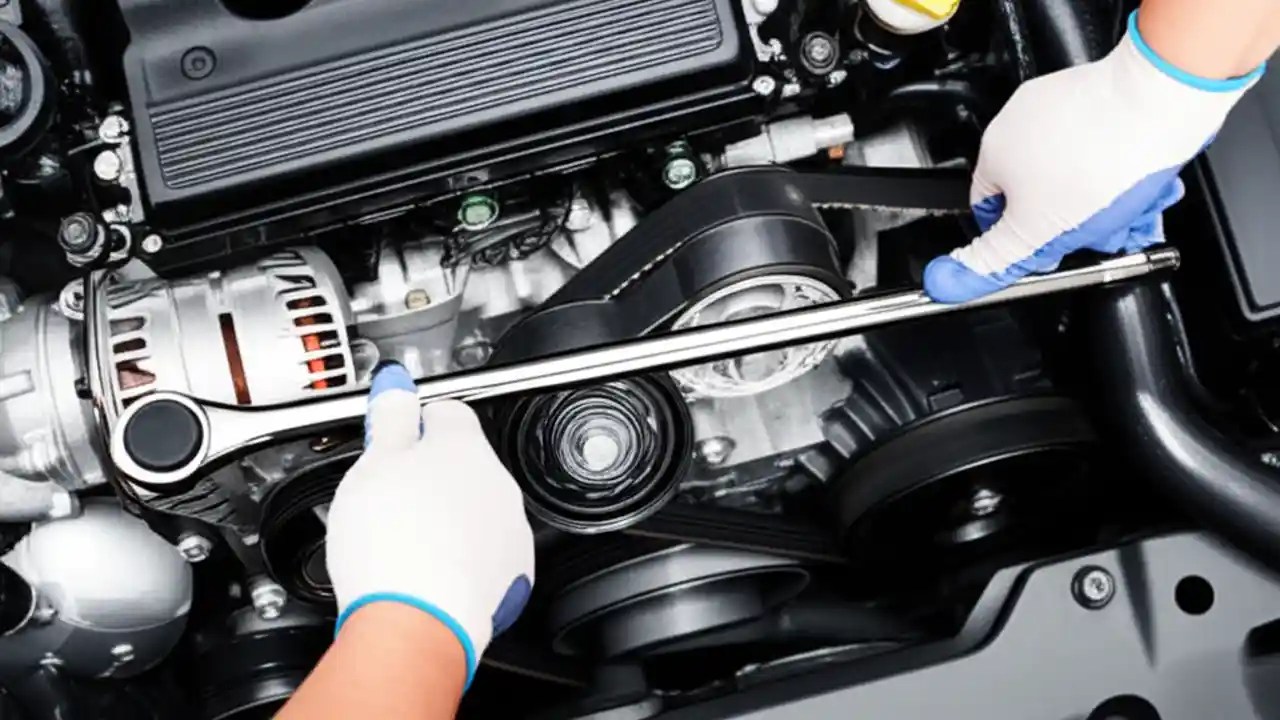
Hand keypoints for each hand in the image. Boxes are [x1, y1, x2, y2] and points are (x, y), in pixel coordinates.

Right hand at [325, 363, 534, 689]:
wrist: (417, 621)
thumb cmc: (391, 545)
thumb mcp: (374, 464)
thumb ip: (390, 418)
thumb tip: (395, 386)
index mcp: (463, 446)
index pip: (447, 412)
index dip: (414, 427)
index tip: (394, 444)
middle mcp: (497, 481)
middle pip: (462, 463)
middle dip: (429, 476)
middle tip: (391, 499)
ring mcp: (509, 526)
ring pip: (476, 507)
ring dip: (447, 516)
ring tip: (406, 541)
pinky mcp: (512, 570)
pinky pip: (486, 550)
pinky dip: (462, 555)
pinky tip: (430, 569)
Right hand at [923, 12, 1263, 302]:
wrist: (1166, 98)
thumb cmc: (1108, 155)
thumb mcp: (1039, 231)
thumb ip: (993, 260)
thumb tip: (947, 281)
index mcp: (995, 153)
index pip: (992, 212)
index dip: (1025, 238)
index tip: (1052, 246)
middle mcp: (1022, 123)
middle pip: (1040, 195)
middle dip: (1075, 223)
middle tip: (1101, 232)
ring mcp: (1063, 106)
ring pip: (1076, 172)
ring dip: (1105, 201)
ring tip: (1132, 210)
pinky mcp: (1101, 96)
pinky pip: (1103, 144)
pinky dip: (1122, 168)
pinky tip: (1143, 183)